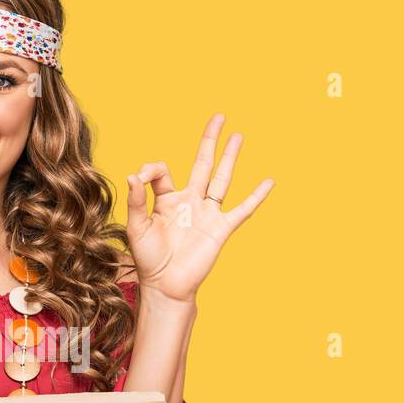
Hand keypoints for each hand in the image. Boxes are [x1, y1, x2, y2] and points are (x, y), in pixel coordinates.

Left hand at [125, 113, 273, 304]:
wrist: (166, 285)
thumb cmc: (149, 259)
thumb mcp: (136, 228)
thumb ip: (136, 200)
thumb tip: (134, 174)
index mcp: (167, 200)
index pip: (163, 172)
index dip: (152, 169)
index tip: (142, 177)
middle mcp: (189, 202)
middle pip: (202, 164)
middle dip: (210, 141)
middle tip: (219, 117)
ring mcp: (207, 213)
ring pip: (222, 179)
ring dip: (230, 157)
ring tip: (238, 136)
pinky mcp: (221, 228)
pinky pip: (242, 209)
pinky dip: (256, 196)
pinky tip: (269, 181)